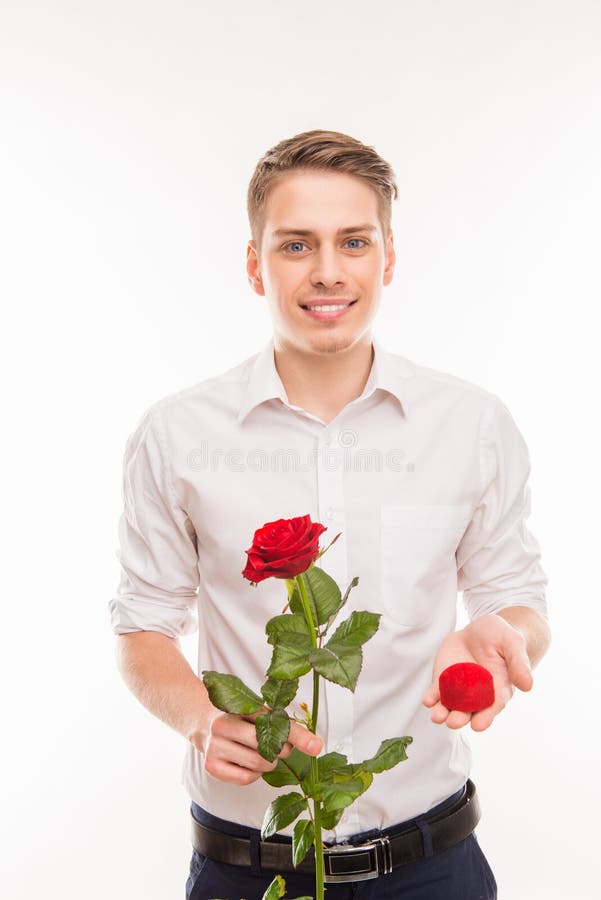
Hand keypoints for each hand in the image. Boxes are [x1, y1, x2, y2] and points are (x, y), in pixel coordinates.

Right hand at [198, 711, 322, 785]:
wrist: (203, 722)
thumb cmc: (240, 717)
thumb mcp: (259, 713)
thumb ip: (285, 725)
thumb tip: (315, 745)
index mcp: (238, 707)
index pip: (273, 722)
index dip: (296, 735)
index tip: (316, 746)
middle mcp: (223, 725)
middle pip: (265, 747)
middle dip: (281, 751)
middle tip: (282, 748)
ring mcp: (214, 746)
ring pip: (257, 765)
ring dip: (269, 764)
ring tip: (264, 754)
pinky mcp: (211, 766)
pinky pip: (245, 779)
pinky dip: (254, 775)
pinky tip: (250, 764)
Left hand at [422, 613, 532, 731]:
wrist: (481, 629)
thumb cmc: (501, 637)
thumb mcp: (512, 644)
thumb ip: (519, 663)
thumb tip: (528, 685)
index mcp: (498, 689)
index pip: (492, 707)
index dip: (485, 717)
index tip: (478, 725)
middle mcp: (478, 694)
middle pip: (469, 710)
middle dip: (460, 718)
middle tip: (453, 722)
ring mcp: (459, 688)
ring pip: (450, 705)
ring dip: (443, 712)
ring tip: (438, 716)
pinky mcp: (444, 680)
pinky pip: (437, 691)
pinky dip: (431, 697)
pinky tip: (428, 700)